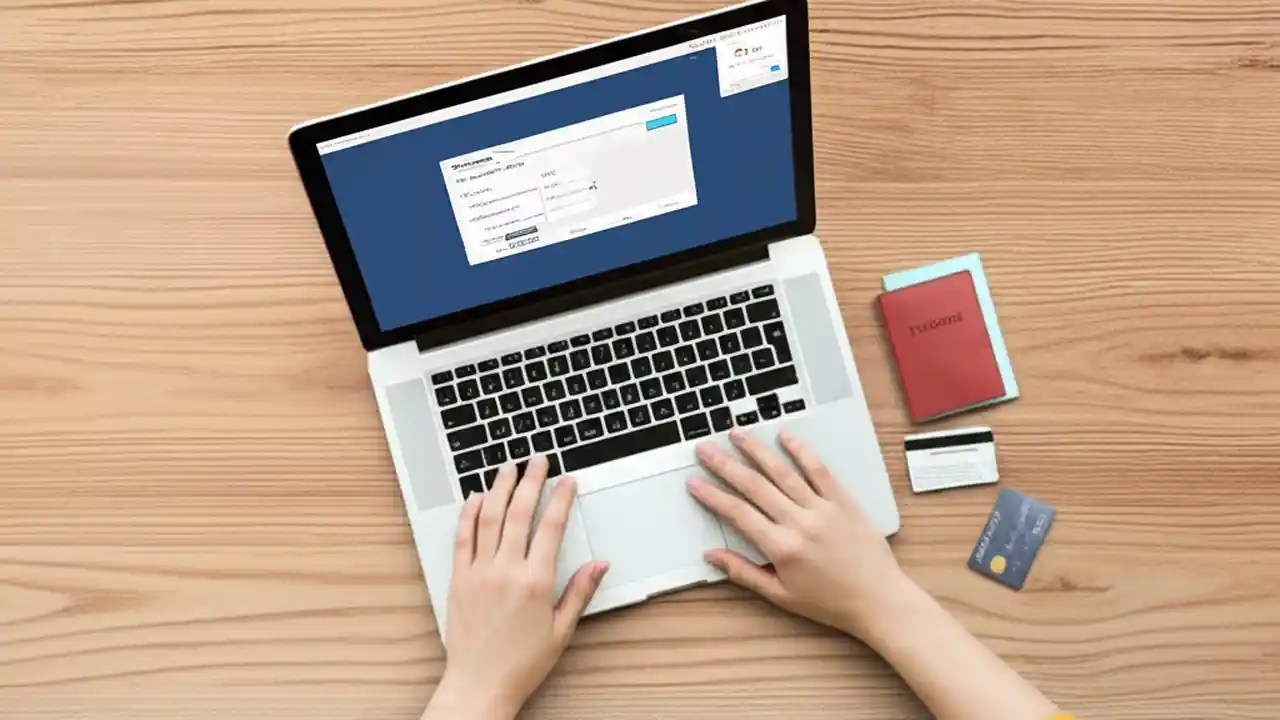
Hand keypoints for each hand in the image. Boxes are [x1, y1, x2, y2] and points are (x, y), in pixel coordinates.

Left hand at [423, 456, 608, 719]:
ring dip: (499, 488)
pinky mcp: (458, 579)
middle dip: (531, 481)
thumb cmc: (522, 663)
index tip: (567, 480)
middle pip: (519, 513)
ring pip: (489, 518)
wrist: (479, 684)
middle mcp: (506, 571)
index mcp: (536, 582)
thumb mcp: (562, 630)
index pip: (551, 527)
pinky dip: (469, 514)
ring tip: (508, 468)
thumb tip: (600, 564)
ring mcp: (478, 572)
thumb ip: (580, 592)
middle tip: (538, 460)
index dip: (561, 498)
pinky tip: (476, 498)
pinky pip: (462, 537)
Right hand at [686, 428, 909, 638]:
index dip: (712, 496)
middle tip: (705, 450)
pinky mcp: (843, 501)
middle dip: (725, 465)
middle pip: (754, 486)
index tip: (694, 482)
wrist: (878, 599)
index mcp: (781, 548)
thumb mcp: (781, 595)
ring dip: (756, 450)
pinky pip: (819, 470)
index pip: (737, 513)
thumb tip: (712, 556)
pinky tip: (786, 436)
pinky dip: (801, 451)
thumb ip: (743, 572)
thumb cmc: (831, 602)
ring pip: (782, 472)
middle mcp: (799, 523)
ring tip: (737, 434)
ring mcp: (822, 509)